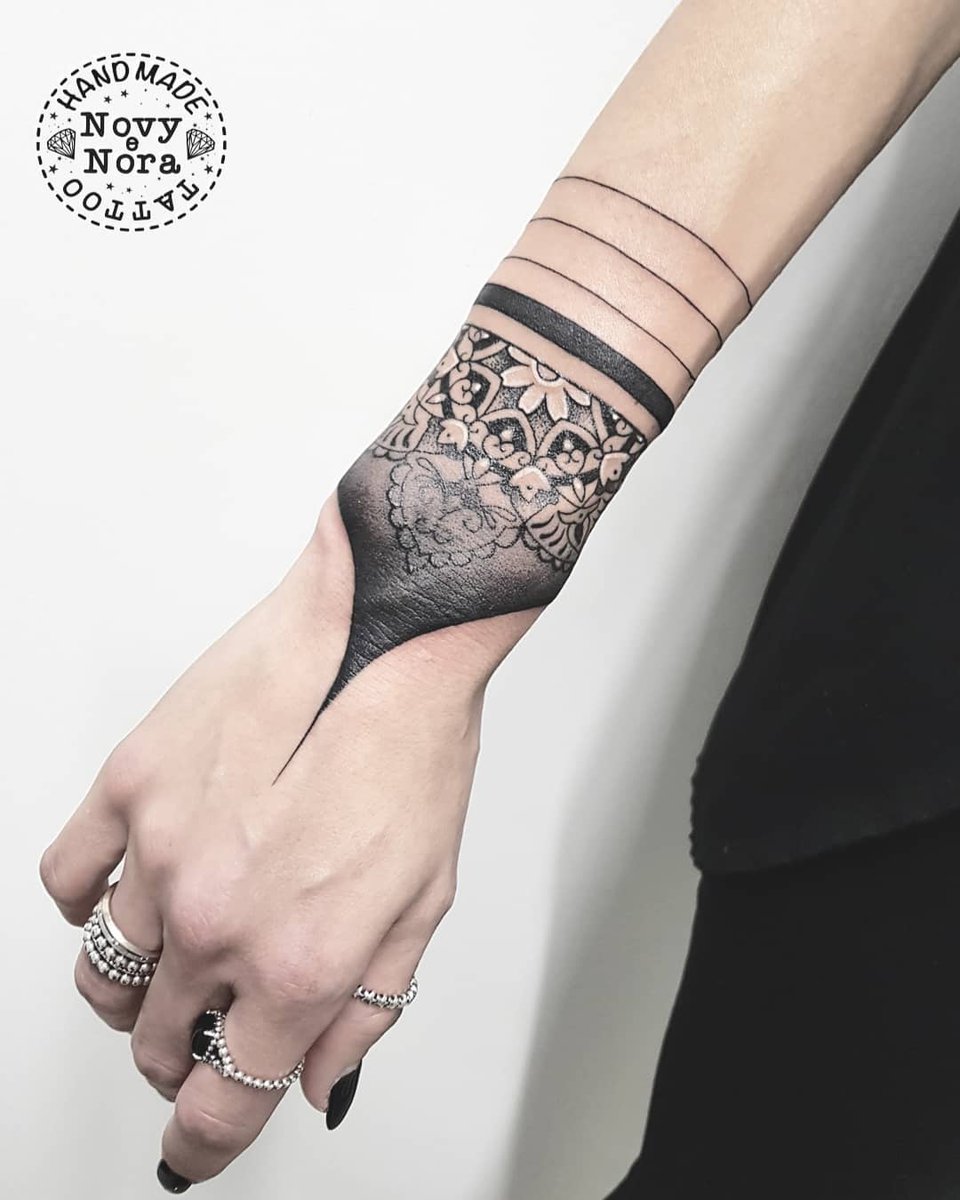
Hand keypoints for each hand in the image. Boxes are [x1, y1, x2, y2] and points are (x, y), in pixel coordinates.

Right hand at [39, 493, 531, 1185]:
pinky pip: (68, 880)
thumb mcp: (423, 901)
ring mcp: (161, 850)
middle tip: (211, 1032)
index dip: (208, 1141)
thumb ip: (364, 1009)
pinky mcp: (129, 783)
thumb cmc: (416, 754)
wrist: (384, 635)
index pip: (227, 1102)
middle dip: (185, 1058)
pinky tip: (137, 887)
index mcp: (300, 961)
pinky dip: (93, 901)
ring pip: (106, 973)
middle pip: (159, 1044)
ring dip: (140, 988)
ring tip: (181, 956)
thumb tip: (316, 1085)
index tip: (198, 1145)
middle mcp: (217, 919)